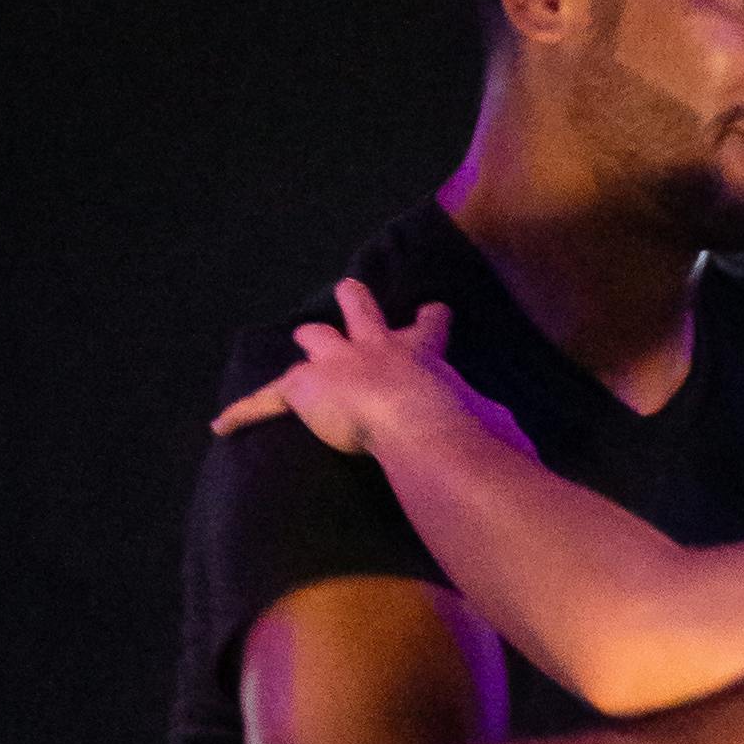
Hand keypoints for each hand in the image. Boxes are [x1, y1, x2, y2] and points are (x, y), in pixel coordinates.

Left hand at [213, 276, 537, 465]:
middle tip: (348, 291)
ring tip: (301, 346)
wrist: (422, 423)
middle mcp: (380, 346)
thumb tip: (522, 452)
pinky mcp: (305, 389)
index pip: (429, 327)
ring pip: (317, 338)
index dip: (429, 321)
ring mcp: (340, 360)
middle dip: (355, 304)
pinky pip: (268, 398)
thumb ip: (498, 432)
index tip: (432, 310)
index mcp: (426, 352)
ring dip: (311, 342)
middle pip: (361, 311)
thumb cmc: (464, 427)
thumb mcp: (490, 425)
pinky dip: (245, 412)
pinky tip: (221, 425)